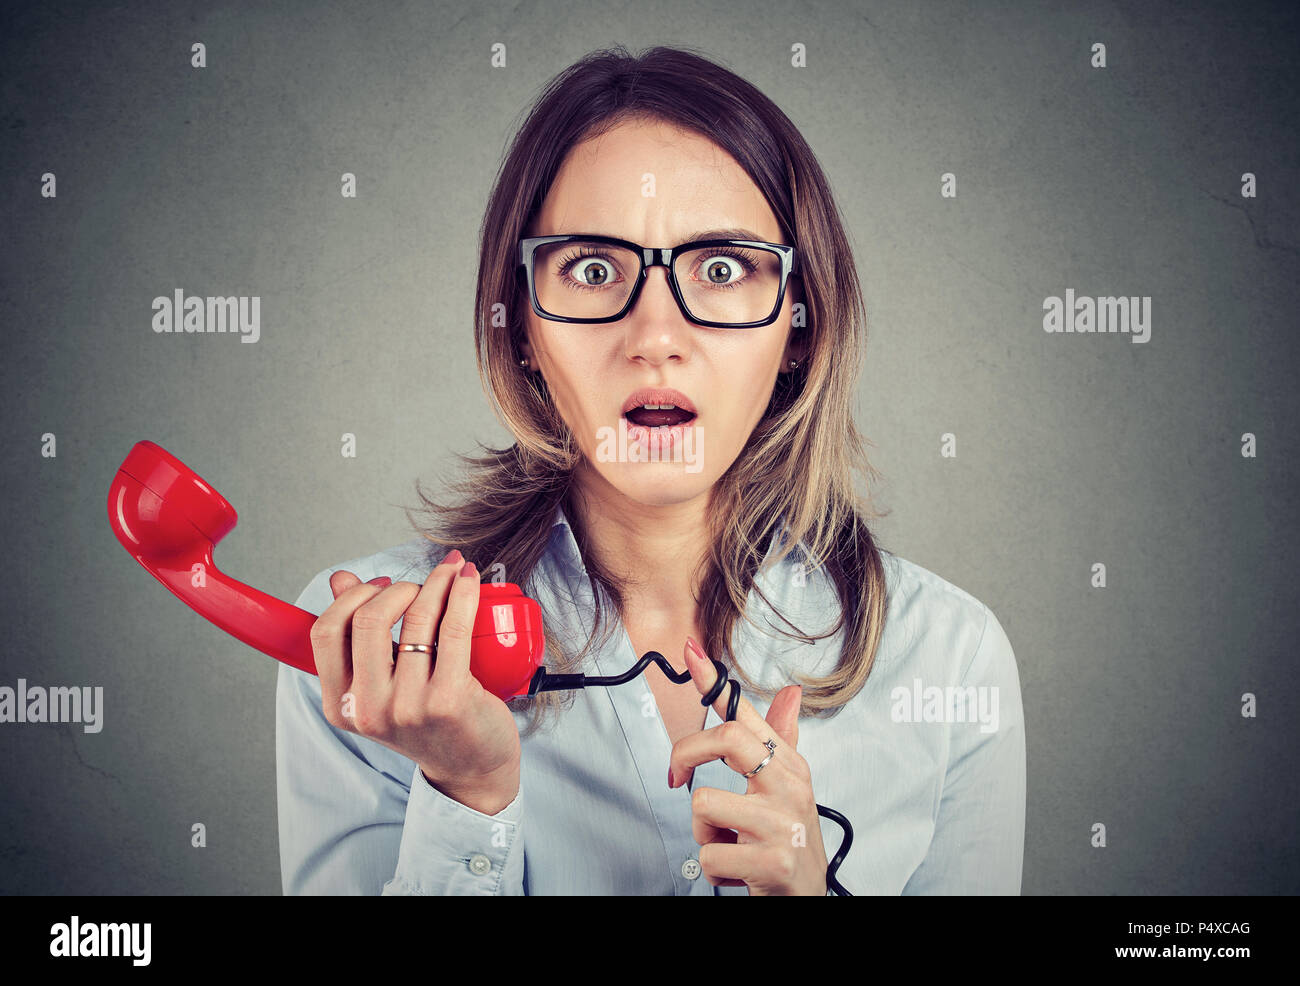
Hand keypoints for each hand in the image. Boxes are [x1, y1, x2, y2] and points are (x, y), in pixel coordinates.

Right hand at [308, 549, 521, 814]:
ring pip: (416, 619)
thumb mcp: (381, 684)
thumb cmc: (427, 721)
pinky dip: (461, 594)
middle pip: (367, 620)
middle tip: (418, 587)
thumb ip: (357, 634)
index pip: (326, 632)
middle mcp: (369, 709)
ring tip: (450, 574)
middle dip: (396, 588)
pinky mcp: (449, 699)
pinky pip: (453, 628)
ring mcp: (409, 706)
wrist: (471, 768)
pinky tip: (467, 578)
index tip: (380, 585)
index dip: (352, 598)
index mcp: (342, 706)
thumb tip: (340, 578)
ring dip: (436, 583)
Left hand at [667, 637, 828, 895]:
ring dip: (705, 834)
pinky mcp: (771, 860)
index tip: (690, 651)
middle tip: (675, 779)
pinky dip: (714, 868)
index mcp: (789, 765)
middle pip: (725, 739)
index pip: (746, 714)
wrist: (805, 899)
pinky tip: (737, 870)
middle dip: (686, 756)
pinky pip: (709, 852)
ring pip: (704, 804)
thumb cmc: (787, 841)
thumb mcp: (788, 789)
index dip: (715, 682)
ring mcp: (782, 823)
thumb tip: (790, 692)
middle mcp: (789, 786)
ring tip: (730, 843)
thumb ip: (781, 741)